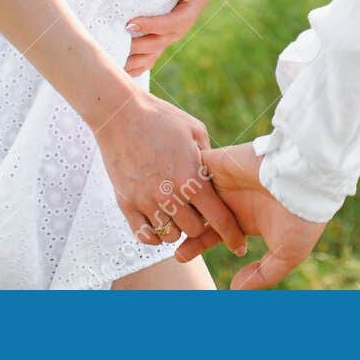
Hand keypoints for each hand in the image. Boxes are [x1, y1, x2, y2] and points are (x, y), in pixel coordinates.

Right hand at [92, 89, 247, 254]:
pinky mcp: (126, 203)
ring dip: (177, 229)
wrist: (120, 113)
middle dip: (200, 225)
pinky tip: (159, 223)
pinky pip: (144, 235)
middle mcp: (170, 194)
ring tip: (177, 215)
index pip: (218, 218)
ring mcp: (146, 201)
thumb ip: (209, 158)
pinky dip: (154, 235)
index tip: (239, 246)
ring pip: (170, 236)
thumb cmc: (161, 118)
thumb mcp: (195, 131)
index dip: (232, 234)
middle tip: (198, 213)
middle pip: (194, 231)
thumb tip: (218, 178)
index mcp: (191, 176)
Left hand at [124, 0, 219, 75]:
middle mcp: (180, 27)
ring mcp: (171, 34)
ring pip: (154, 52)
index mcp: (190, 12)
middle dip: (138, 46)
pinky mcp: (161, 36)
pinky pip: (151, 55)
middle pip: (160, 42)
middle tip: (115, 43)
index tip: (131, 23)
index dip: (152, 26)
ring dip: (136, 60)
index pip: (171, 24)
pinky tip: (121, 69)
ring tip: (115, 62)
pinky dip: (137, 65)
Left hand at [173, 142, 326, 288]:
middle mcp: (232, 199)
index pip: (212, 231)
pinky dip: (179, 174)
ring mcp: (224, 179)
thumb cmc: (301, 217)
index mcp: (245, 217)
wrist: (305, 178)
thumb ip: (262, 274)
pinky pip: (191, 165)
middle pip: (196, 214)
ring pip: (190, 191)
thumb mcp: (286, 254)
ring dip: (177, 203)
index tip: (181, 256)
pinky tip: (166, 184)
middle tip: (164, 239)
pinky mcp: (219, 161)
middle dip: (180, 229)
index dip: (195, 243)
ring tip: (163, 216)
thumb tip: (236, 290)